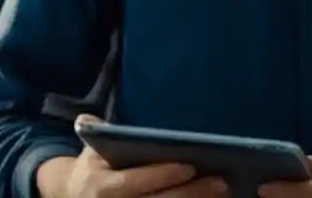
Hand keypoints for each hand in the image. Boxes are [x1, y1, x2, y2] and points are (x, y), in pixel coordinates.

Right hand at [37, 115, 228, 197]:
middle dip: (192, 194)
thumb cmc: (93, 171)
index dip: (162, 175)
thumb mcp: (90, 152)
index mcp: (102, 188)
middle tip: (221, 182)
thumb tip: (87, 121)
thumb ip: (95, 134)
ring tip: (223, 193)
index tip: (190, 166)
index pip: (135, 183)